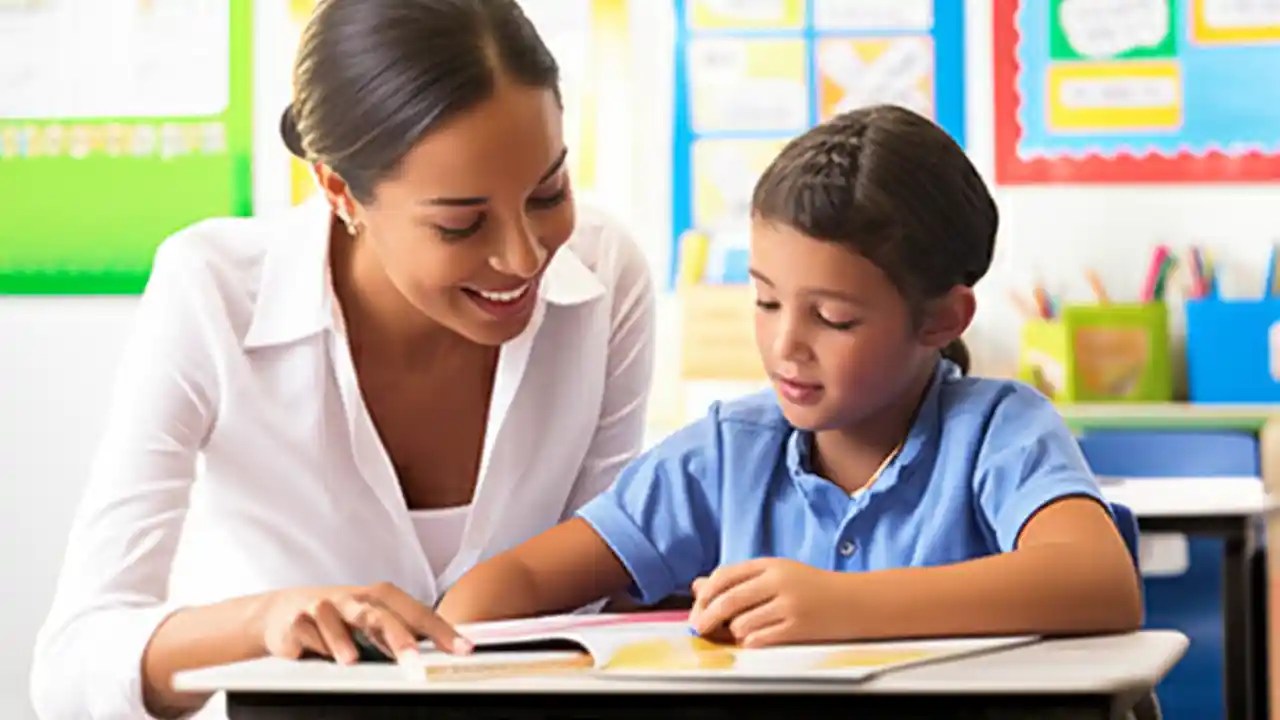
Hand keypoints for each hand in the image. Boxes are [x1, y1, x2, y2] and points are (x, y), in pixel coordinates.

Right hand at [256, 582, 471, 664]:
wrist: (285, 610)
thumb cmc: (341, 619)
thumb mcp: (373, 625)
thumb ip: (401, 636)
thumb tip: (441, 654)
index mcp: (381, 598)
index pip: (417, 612)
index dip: (441, 631)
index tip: (462, 650)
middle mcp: (355, 599)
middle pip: (380, 614)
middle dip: (399, 638)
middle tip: (415, 662)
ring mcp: (324, 607)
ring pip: (335, 619)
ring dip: (343, 641)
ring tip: (351, 661)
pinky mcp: (296, 620)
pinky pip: (305, 632)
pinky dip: (314, 645)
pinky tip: (318, 654)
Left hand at [689, 558, 844, 647]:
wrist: (854, 602)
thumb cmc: (812, 588)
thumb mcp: (776, 574)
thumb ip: (739, 579)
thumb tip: (698, 586)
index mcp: (770, 564)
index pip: (725, 575)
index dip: (705, 594)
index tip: (697, 607)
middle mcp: (778, 581)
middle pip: (728, 600)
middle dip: (707, 617)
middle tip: (699, 628)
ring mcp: (789, 605)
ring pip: (741, 623)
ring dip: (733, 632)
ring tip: (740, 631)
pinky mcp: (798, 628)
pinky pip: (759, 639)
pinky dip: (749, 642)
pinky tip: (753, 639)